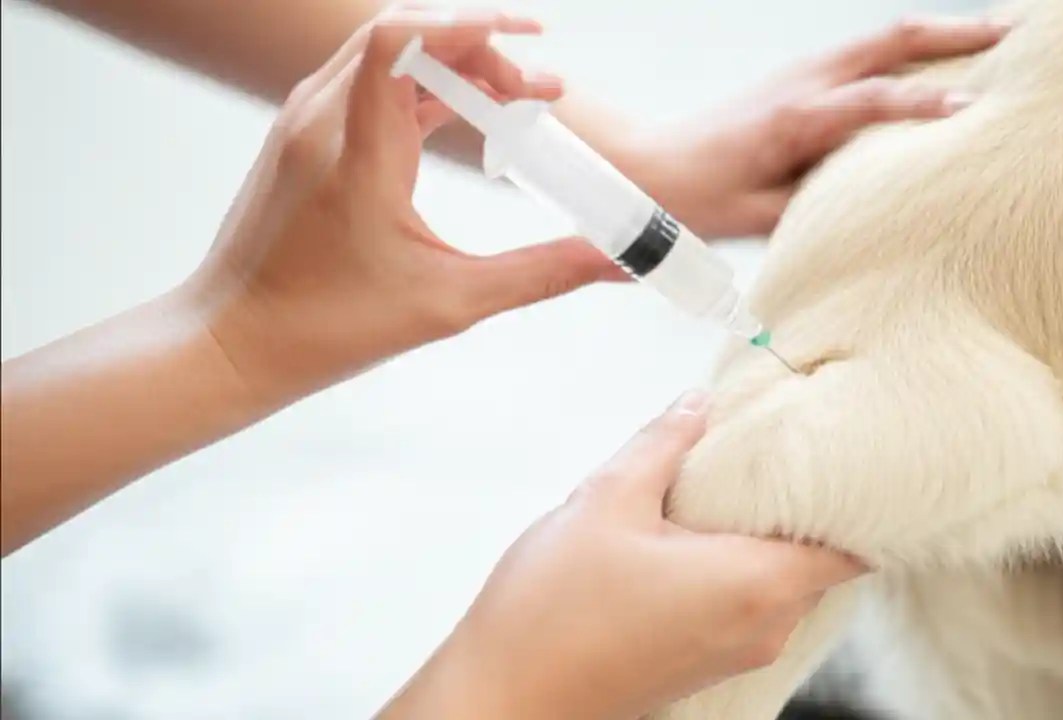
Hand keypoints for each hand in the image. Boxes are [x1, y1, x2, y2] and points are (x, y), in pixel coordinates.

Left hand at [187, 6, 619, 406]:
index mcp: (354, 148)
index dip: (471, 20)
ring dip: (455, 69)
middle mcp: (321, 118)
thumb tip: (613, 263)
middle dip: (484, 51)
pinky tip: (463, 124)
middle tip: (541, 96)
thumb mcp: (450, 302)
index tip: (532, 35)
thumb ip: (541, 274)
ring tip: (515, 105)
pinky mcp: (302, 140)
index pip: (402, 37)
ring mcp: (305, 124)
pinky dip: (422, 89)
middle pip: (408, 36)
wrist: (232, 344)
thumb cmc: (326, 327)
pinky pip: (367, 85)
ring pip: (387, 56)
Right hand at [382, 392, 865, 719]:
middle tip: (769, 442)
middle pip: (817, 556)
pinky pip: (746, 601)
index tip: (843, 449)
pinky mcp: (705, 661)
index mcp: (757, 585)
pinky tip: (685, 528)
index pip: (856, 545)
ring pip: (778, 577)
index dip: (859, 495)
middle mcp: (762, 627)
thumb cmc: (552, 614)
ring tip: (717, 478)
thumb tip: (698, 405)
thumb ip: (663, 444)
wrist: (504, 699)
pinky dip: (732, 562)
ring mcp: (735, 650)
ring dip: (757, 530)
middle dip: (798, 499)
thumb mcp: (607, 501)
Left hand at [620, 16, 1010, 238]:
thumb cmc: (697, 197)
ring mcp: (803, 74)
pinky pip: (869, 54)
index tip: (972, 111)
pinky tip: (943, 61)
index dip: (924, 105)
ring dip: (941, 33)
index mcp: (794, 118)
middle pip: (892, 39)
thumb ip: (812, 209)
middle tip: (1019, 35)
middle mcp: (803, 82)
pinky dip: (913, 49)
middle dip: (957, 34)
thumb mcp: (754, 219)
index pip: (873, 100)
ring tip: (999, 38)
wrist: (650, 165)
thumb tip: (873, 212)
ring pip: (884, 39)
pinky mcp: (802, 80)